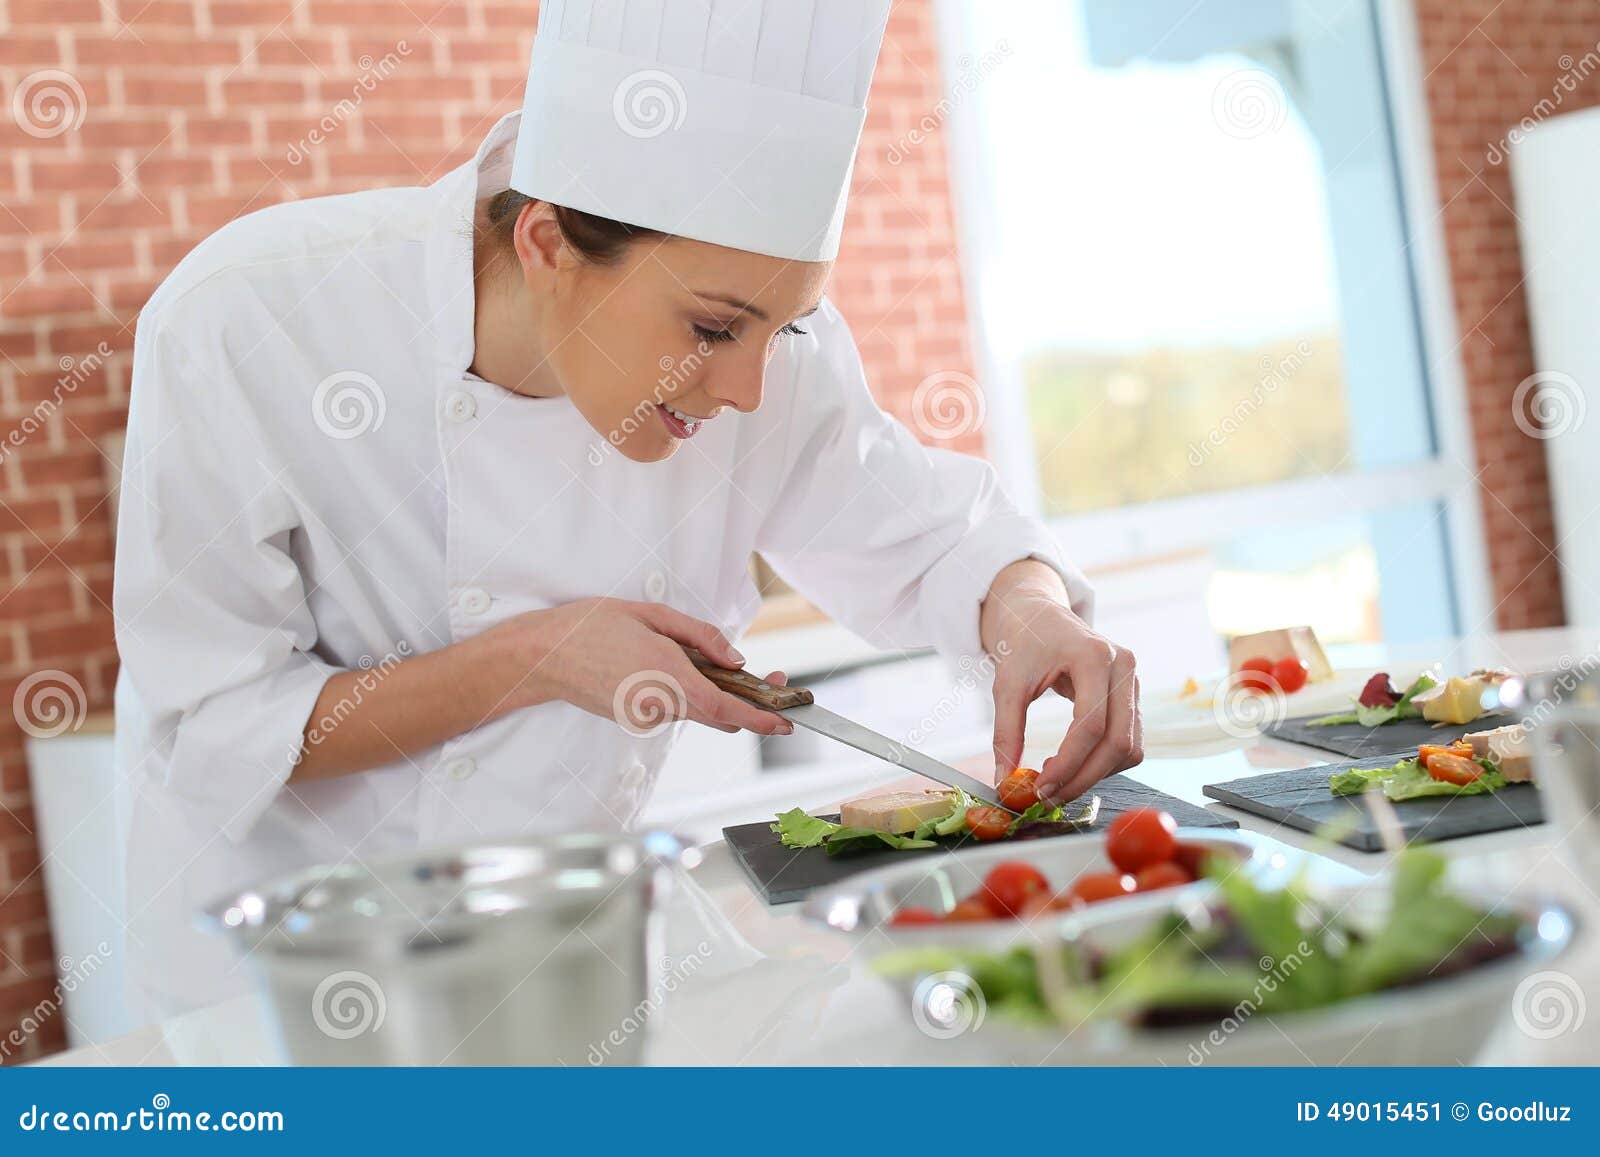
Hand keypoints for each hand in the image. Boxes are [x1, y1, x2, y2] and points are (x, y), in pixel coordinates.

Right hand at [497, 597, 793, 736]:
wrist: (540, 657)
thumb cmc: (588, 627)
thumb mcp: (651, 615)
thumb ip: (700, 637)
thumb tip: (735, 659)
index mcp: (666, 674)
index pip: (725, 708)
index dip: (760, 718)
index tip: (786, 722)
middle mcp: (658, 703)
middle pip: (717, 713)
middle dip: (747, 702)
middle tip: (768, 680)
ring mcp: (645, 716)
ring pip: (693, 709)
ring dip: (706, 691)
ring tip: (687, 654)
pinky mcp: (633, 720)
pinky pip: (670, 707)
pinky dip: (679, 691)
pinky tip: (657, 665)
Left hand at [981, 561, 1142, 801]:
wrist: (1040, 616)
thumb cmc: (1023, 644)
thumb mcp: (1006, 683)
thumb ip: (1006, 732)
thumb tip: (1004, 780)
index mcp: (1094, 656)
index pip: (1090, 725)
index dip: (1068, 765)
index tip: (1040, 788)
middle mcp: (1124, 668)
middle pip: (1117, 743)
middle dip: (1083, 778)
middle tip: (1048, 797)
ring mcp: (1133, 682)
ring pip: (1129, 748)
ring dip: (1095, 775)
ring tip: (1057, 783)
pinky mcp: (1133, 697)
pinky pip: (1129, 743)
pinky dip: (1104, 763)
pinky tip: (1074, 767)